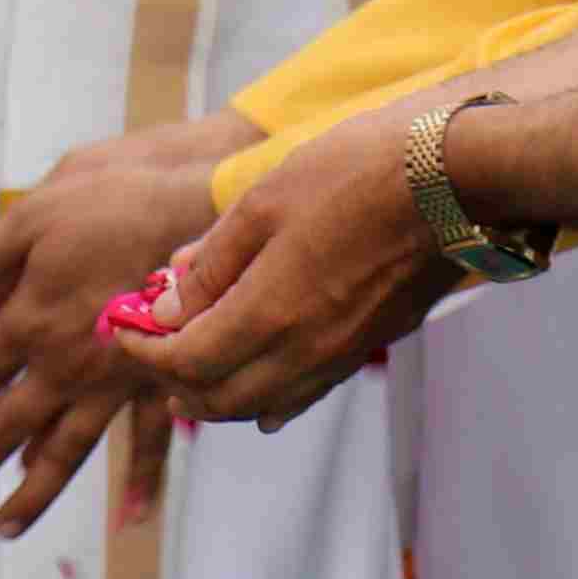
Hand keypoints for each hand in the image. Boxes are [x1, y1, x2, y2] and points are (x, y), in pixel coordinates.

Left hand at [0, 115, 242, 534]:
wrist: (197, 211)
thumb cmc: (113, 207)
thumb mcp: (32, 217)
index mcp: (28, 323)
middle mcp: (65, 366)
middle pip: (2, 427)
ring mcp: (112, 382)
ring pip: (62, 451)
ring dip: (30, 493)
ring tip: (4, 526)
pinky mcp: (158, 380)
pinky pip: (148, 439)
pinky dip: (141, 479)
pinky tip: (130, 514)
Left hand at [113, 101, 461, 428]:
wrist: (454, 180)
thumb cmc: (357, 173)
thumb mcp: (264, 201)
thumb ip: (213, 261)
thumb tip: (172, 301)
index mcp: (268, 314)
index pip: (184, 361)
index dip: (144, 351)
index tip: (123, 329)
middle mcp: (303, 351)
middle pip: (218, 398)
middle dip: (173, 382)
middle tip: (150, 354)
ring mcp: (340, 355)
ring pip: (261, 406)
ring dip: (217, 396)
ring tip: (192, 373)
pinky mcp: (369, 347)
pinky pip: (305, 394)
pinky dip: (269, 401)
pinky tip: (261, 397)